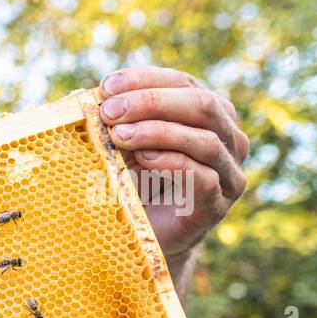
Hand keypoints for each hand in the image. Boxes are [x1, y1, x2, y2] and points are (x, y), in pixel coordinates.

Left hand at [98, 66, 248, 258]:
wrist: (148, 237)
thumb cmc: (136, 183)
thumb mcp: (124, 145)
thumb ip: (117, 121)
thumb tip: (87, 96)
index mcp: (209, 113)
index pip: (184, 83)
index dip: (146, 80)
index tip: (107, 86)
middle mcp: (229, 137)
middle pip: (202, 105)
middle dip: (151, 102)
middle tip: (110, 111)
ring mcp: (229, 172)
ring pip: (205, 140)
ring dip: (157, 132)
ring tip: (120, 135)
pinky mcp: (218, 204)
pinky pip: (203, 177)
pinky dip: (171, 163)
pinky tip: (143, 160)